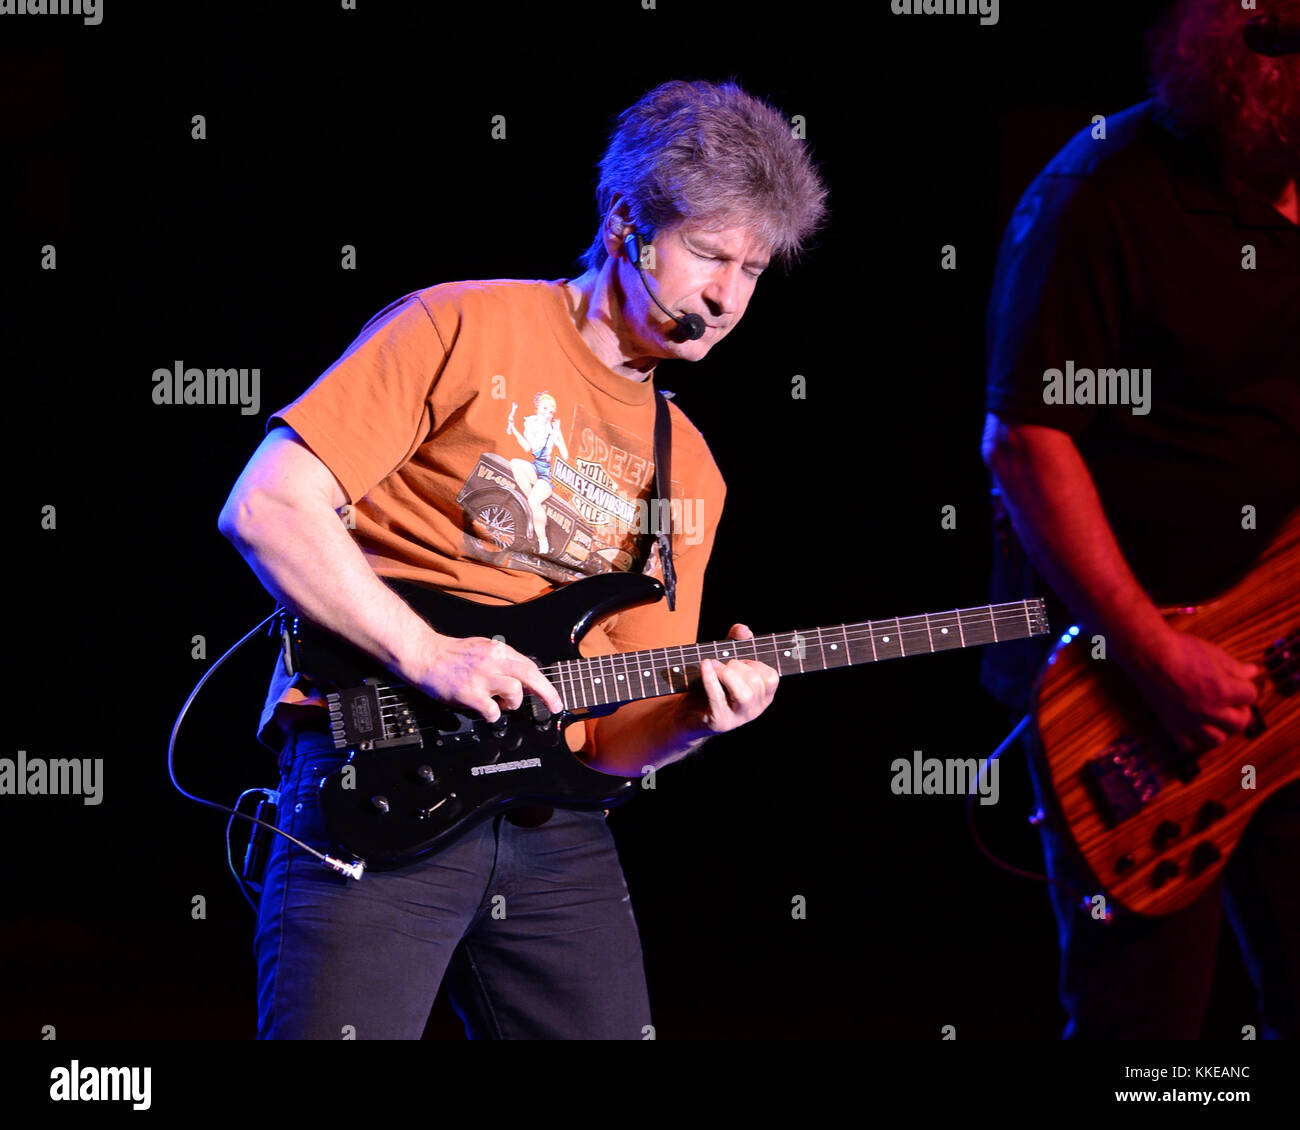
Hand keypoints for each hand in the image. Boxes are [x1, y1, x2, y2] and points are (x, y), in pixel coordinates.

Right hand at [413, 632, 562, 722]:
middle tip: (556, 706)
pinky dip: (494, 715)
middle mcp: (493, 661)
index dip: (543, 682)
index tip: (551, 695)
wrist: (424, 655)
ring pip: (515, 692)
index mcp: (498, 650)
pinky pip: (494, 711)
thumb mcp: (482, 648)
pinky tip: (486, 711)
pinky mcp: (470, 694)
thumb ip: (502, 660)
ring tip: (501, 704)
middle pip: (531, 676)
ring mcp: (482, 678)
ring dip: (513, 703)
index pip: (530, 666)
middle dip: (548, 694)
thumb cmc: (451, 654)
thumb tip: (522, 677)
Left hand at [680, 623, 778, 734]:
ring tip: (713, 667)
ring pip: (743, 694)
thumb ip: (736, 642)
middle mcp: (754, 709)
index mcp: (762, 697)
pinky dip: (710, 679)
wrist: (686, 713)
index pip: (771, 678)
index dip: (755, 663)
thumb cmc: (709, 685)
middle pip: (755, 682)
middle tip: (721, 664)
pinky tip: (705, 666)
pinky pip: (718, 697)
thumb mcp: (725, 661)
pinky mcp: (719, 722)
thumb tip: (744, 629)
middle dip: (736, 666)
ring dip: (726, 673)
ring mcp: (737, 718)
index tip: (739, 662)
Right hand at [1131, 627, 1259, 751]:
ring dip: (1221, 728)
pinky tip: (1194, 726)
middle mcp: (1209, 709)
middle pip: (1240, 722)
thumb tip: (1253, 672)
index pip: (1251, 696)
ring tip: (1215, 716)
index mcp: (1223, 689)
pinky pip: (1188, 745)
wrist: (1147, 652)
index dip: (1246, 688)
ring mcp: (1189, 720)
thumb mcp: (1213, 653)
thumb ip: (1235, 667)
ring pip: (1218, 739)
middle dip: (1240, 711)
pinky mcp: (1171, 724)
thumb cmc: (1180, 649)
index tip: (1237, 683)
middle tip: (1230, 702)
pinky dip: (1194, 739)